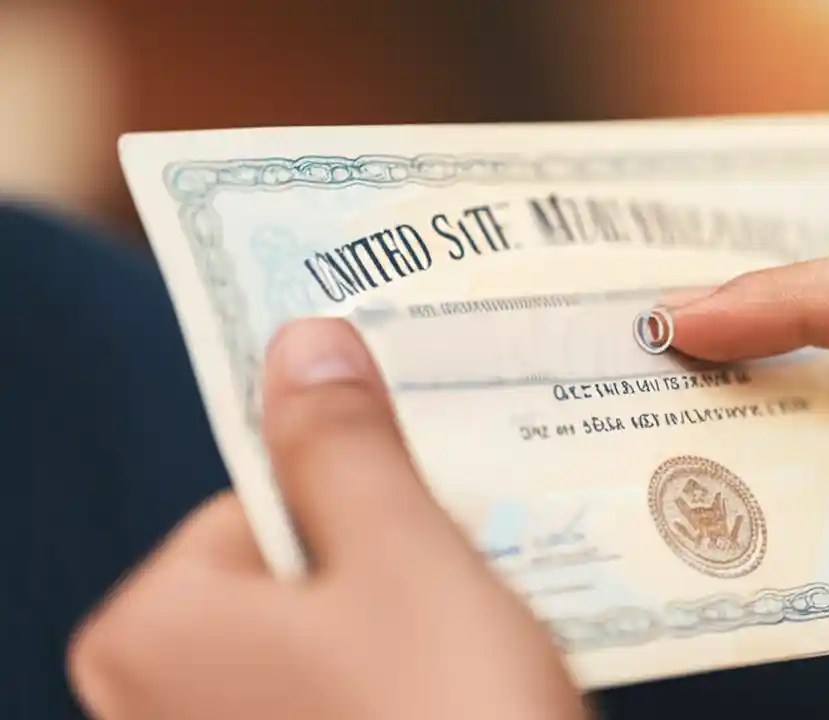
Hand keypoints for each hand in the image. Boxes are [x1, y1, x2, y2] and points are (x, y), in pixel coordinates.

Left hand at [67, 319, 585, 718]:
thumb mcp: (405, 556)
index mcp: (153, 625)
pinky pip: (341, 700)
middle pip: (296, 570)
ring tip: (477, 658)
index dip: (366, 504)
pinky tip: (463, 703)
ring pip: (329, 640)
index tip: (439, 526)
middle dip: (394, 569)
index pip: (264, 499)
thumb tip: (304, 339)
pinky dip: (402, 688)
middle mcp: (152, 703)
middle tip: (469, 594)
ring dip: (412, 628)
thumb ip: (344, 441)